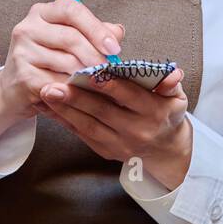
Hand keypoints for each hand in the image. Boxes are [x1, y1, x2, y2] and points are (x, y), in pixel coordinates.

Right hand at [0, 0, 124, 139]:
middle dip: (96, 55)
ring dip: (87, 75)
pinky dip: (74, 89)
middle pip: (71, 37)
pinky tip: (82, 93)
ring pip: (67, 62)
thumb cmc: (49, 62)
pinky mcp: (22, 76)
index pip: (72, 10)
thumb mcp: (71, 42)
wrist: (15, 89)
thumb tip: (118, 32)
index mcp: (42, 12)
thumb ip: (95, 34)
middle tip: (110, 70)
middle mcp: (28, 27)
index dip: (96, 28)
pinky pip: (58, 83)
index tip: (114, 47)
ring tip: (97, 82)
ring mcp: (22, 52)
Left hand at [37, 67, 191, 189]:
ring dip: (65, 110)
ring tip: (46, 94)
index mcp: (153, 113)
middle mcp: (136, 131)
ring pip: (88, 125)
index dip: (109, 85)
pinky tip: (49, 107)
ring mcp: (119, 144)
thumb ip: (170, 83)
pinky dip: (64, 120)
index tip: (89, 72)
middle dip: (76, 98)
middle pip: (102, 112)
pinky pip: (82, 135)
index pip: (129, 96)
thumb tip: (173, 73)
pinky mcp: (106, 151)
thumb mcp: (176, 97)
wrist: (165, 149)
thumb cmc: (166, 112)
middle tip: (53, 84)